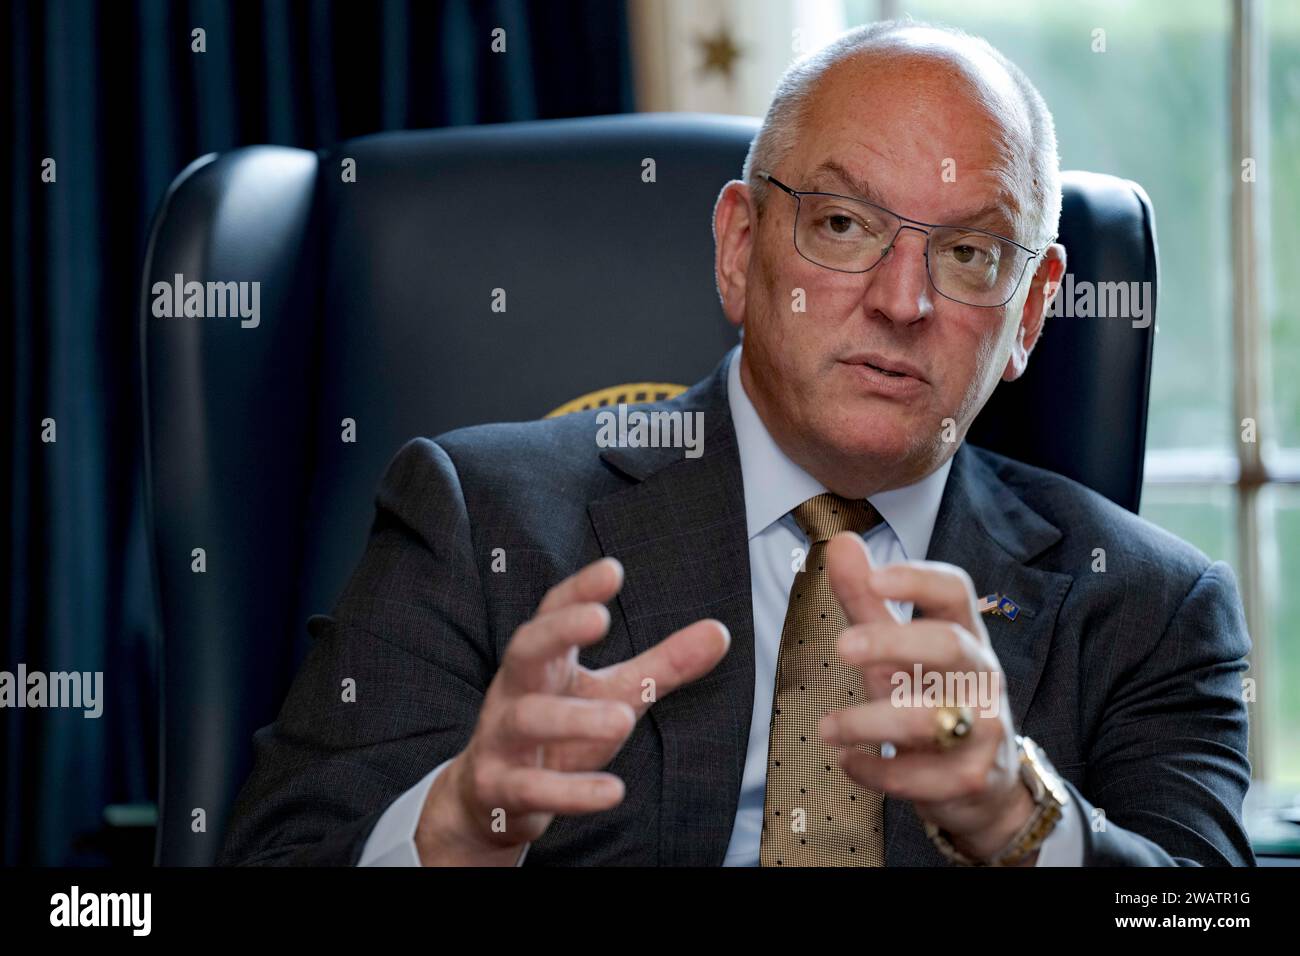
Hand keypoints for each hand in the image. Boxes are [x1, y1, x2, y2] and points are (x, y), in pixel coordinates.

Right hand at [415, 556, 730, 864]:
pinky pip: (532, 788)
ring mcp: (502, 738)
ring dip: (575, 718)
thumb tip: (720, 632)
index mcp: (544, 661)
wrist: (489, 799)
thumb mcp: (613, 693)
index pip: (552, 613)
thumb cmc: (559, 732)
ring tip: (623, 720)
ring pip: (529, 719)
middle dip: (558, 630)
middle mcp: (515, 690)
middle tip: (600, 617)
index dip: (578, 590)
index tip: (612, 569)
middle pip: (525, 648)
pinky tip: (613, 792)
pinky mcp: (500, 788)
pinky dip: (572, 791)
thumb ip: (663, 665)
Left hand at [818, 533, 1035, 863]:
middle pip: (949, 645)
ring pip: (930, 719)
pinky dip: (876, 772)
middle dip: (893, 642)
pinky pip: (920, 777)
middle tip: (842, 646)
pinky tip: (848, 762)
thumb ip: (866, 601)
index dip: (918, 578)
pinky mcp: (972, 778)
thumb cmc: (932, 700)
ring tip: (827, 728)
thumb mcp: (897, 651)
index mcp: (965, 635)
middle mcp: (982, 676)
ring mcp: (984, 729)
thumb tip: (840, 542)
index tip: (876, 577)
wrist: (982, 784)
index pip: (956, 591)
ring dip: (868, 722)